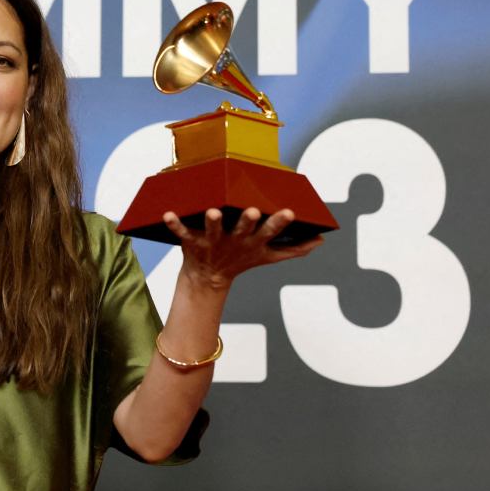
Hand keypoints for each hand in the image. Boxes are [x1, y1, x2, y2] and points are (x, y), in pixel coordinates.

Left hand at [163, 207, 321, 290]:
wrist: (208, 279)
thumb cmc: (240, 260)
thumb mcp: (269, 256)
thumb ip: (294, 249)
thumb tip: (321, 240)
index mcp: (253, 242)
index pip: (270, 232)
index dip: (279, 223)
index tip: (289, 212)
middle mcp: (234, 241)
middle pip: (243, 231)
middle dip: (248, 222)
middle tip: (253, 211)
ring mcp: (213, 242)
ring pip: (213, 231)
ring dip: (213, 222)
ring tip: (213, 211)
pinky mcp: (192, 242)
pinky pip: (181, 232)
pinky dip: (174, 225)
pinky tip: (168, 214)